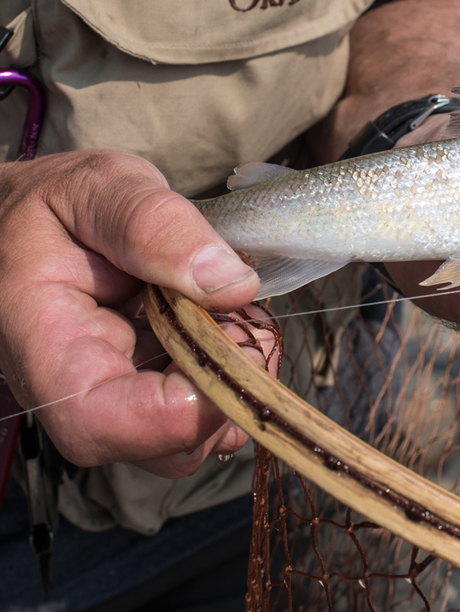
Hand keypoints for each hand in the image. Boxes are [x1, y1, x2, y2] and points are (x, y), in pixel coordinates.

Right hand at [0, 149, 268, 477]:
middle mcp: (70, 389)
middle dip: (226, 395)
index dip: (179, 412)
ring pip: (185, 440)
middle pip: (156, 447)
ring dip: (235, 385)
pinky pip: (195, 414)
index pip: (98, 420)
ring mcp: (111, 398)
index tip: (237, 349)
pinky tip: (232, 325)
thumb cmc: (59, 201)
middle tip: (249, 323)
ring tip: (239, 316)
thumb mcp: (103, 187)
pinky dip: (231, 377)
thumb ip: (156, 225)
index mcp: (43, 340)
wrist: (35, 217)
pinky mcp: (141, 392)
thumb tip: (230, 282)